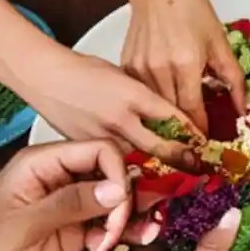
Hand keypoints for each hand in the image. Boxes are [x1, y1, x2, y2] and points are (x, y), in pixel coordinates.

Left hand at [0, 141, 132, 250]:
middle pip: (113, 174)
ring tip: (126, 241)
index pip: (99, 150)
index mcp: (43, 162)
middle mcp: (61, 177)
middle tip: (118, 232)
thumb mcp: (25, 225)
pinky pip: (108, 224)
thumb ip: (71, 204)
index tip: (119, 206)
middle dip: (125, 201)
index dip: (118, 174)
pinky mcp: (75, 229)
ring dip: (128, 219)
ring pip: (115, 200)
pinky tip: (117, 247)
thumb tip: (117, 189)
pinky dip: (120, 234)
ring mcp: (70, 204)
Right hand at [30, 51, 198, 165]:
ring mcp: (103, 136)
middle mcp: (120, 118)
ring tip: (178, 180)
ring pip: (139, 161)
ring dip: (158, 171)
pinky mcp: (89, 150)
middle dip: (182, 161)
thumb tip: (167, 114)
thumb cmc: (83, 70)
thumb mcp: (123, 75)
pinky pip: (116, 165)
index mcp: (133, 93)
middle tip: (199, 170)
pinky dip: (131, 172)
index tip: (206, 144)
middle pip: (160, 148)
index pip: (173, 118)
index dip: (193, 133)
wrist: (43, 76)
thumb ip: (145, 96)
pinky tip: (143, 179)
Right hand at [122, 0, 246, 129]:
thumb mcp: (220, 42)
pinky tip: (160, 105)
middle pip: (172, 115)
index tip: (206, 143)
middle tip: (194, 142)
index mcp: (186, 64)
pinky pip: (141, 95)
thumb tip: (242, 109)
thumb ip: (233, 79)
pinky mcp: (127, 66)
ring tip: (179, 128)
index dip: (200, 131)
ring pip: (153, 108)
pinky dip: (152, 103)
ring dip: (167, 119)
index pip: (193, 112)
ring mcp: (140, 68)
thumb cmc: (190, 9)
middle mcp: (160, 69)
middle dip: (184, 131)